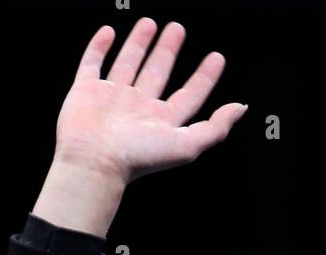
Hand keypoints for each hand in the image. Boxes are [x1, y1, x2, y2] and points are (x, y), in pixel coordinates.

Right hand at [52, 16, 246, 183]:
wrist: (95, 161)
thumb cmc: (138, 158)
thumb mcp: (188, 145)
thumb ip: (215, 128)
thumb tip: (239, 109)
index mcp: (162, 122)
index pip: (190, 95)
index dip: (205, 77)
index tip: (217, 57)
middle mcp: (138, 109)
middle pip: (159, 73)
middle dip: (169, 51)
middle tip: (178, 29)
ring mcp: (112, 99)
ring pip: (129, 64)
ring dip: (139, 44)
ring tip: (150, 23)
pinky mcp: (86, 91)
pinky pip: (93, 63)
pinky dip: (99, 47)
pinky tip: (108, 33)